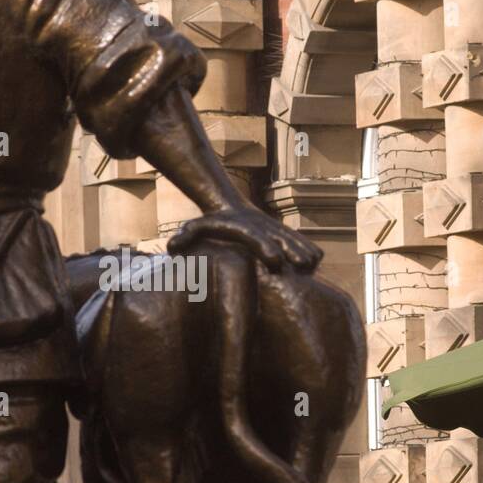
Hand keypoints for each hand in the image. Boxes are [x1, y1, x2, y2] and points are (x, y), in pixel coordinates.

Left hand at [168, 205, 322, 273]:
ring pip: (304, 246)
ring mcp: (282, 234)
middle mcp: (269, 230)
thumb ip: (184, 236)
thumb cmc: (213, 224)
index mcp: (249, 230)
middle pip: (289, 243)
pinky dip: (311, 259)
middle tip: (299, 271)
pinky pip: (312, 249)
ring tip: (305, 275)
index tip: (275, 261)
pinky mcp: (291, 239)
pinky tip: (304, 272)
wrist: (232, 207)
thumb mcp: (195, 227)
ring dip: (306, 260)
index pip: (260, 238)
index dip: (268, 249)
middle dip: (295, 257)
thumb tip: (171, 248)